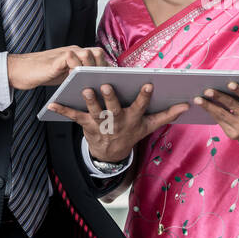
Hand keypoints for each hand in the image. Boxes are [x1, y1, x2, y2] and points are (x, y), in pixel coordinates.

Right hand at [8, 46, 109, 90]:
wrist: (20, 70)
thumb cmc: (42, 74)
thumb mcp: (64, 75)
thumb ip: (77, 74)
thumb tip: (95, 84)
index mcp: (78, 55)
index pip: (99, 56)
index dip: (107, 67)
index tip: (114, 79)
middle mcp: (74, 51)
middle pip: (97, 53)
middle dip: (103, 67)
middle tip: (104, 82)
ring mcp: (66, 54)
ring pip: (88, 54)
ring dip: (92, 68)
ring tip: (94, 82)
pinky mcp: (57, 60)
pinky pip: (72, 59)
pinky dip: (77, 69)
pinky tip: (78, 80)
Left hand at [47, 82, 188, 161]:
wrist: (112, 153)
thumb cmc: (131, 133)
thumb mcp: (149, 126)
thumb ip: (167, 115)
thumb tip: (187, 105)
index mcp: (132, 118)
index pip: (141, 106)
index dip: (144, 97)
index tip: (148, 85)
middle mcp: (116, 120)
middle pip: (114, 108)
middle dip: (111, 97)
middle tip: (107, 86)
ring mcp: (101, 123)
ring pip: (94, 111)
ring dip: (89, 101)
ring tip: (84, 89)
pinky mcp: (86, 125)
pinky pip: (73, 116)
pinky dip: (62, 109)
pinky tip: (51, 103)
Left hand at [194, 81, 238, 152]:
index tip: (229, 83)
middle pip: (232, 105)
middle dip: (219, 97)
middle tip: (207, 90)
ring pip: (222, 114)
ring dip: (208, 106)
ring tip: (197, 99)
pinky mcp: (233, 134)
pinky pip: (219, 120)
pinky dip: (210, 112)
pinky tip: (202, 106)